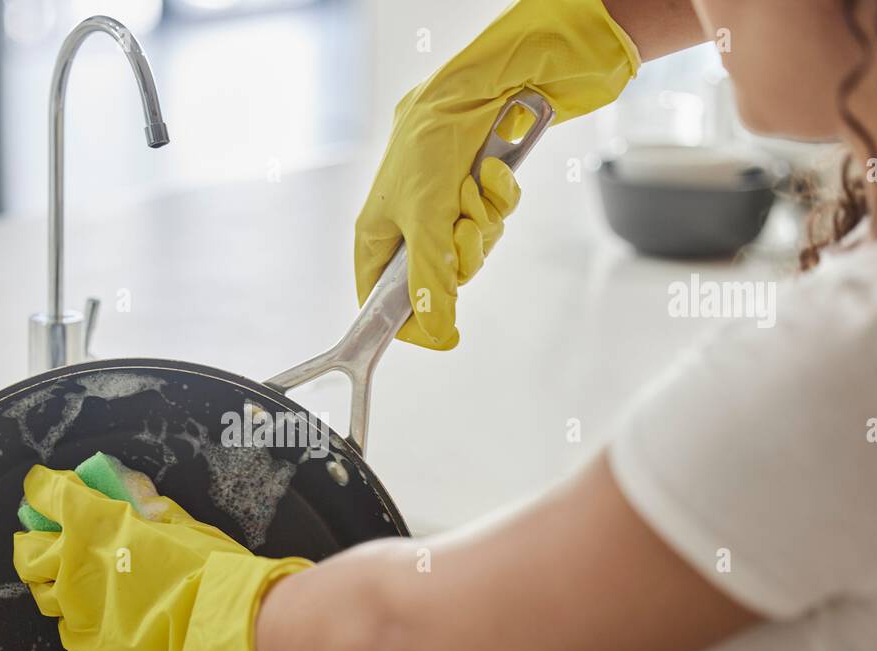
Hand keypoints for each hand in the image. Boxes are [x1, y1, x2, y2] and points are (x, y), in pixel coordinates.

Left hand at [12, 465, 352, 650]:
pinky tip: (94, 609)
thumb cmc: (209, 570)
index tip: (45, 487)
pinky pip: (66, 625)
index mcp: (95, 523)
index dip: (43, 488)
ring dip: (50, 578)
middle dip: (34, 538)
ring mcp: (77, 607)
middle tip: (48, 533)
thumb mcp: (183, 524)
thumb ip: (151, 510)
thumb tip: (141, 501)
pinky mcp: (88, 642)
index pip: (48, 496)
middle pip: (27, 549)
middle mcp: (75, 564)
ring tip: (68, 574)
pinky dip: (75, 615)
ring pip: (41, 590)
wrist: (222, 626)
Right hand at [354, 0, 639, 349]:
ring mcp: (444, 208)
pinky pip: (495, 218)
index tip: (438, 330)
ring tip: (475, 188)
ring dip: (484, 221)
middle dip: (461, 254)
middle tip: (463, 229)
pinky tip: (493, 171)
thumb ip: (431, 285)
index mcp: (377, 234)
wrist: (481, 86)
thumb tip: (436, 336)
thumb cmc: (433, 142)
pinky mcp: (477, 191)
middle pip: (438, 276)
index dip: (410, 318)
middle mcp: (409, 225)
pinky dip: (499, 197)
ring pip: (473, 249)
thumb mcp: (426, 222)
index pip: (382, 299)